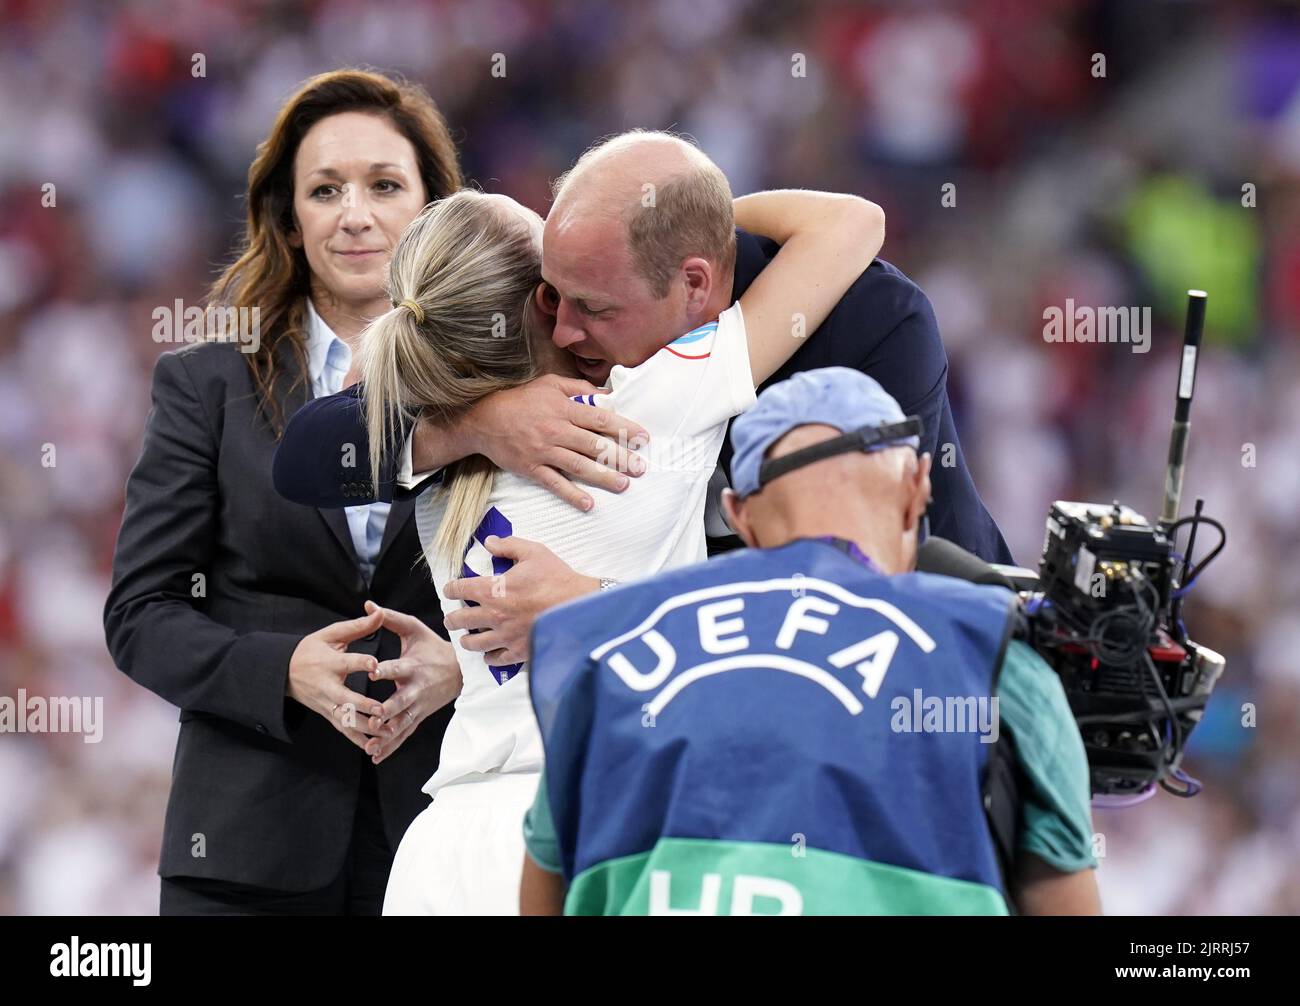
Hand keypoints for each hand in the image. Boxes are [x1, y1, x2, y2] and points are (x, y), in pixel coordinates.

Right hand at [287, 609, 385, 751]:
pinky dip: (357, 740)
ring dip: (365, 728)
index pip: (347, 663)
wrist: (284, 672)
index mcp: (329, 664)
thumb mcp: (331, 635)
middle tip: (383, 710)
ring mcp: (326, 704)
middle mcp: (327, 687)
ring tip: (386, 732)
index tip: (376, 664)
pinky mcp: (327, 715)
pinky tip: (374, 748)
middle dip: (364, 706)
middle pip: (345, 699)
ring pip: (345, 720)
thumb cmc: (312, 650)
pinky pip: (343, 731)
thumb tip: (381, 612)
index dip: (361, 663)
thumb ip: (358, 626)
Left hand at [360, 601, 462, 763]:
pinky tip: (375, 755)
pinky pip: (403, 734)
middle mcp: (416, 689)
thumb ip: (389, 618)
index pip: (398, 667)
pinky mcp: (418, 718)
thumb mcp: (413, 628)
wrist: (460, 670)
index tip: (372, 671)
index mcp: (413, 666)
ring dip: (386, 734)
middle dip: (386, 710)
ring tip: (370, 742)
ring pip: (401, 723)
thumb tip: (368, 605)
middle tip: (371, 716)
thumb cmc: (432, 647)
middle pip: (400, 702)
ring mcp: (418, 706)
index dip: (386, 669)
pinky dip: (390, 746)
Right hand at [439, 374, 650, 510]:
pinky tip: (588, 504)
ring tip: (623, 485)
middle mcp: (556, 430)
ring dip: (603, 477)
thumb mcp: (550, 384)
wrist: (484, 419)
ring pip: (578, 466)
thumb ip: (580, 388)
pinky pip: (555, 483)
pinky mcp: (532, 468)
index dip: (624, 428)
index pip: (601, 419)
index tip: (643, 438)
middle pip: (594, 445)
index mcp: (564, 409)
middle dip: (620, 457)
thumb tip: (607, 395)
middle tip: (640, 467)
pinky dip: (571, 494)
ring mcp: (544, 451)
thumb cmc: (521, 400)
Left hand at [443, 536, 597, 665]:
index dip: (451, 589)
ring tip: (466, 638)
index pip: (460, 590)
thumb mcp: (533, 552)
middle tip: (451, 618)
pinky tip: (489, 654)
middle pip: (460, 621)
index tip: (449, 590)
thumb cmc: (557, 579)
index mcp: (493, 590)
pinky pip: (496, 659)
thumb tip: (489, 542)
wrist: (579, 606)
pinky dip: (489, 657)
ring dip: (466, 640)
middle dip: (452, 618)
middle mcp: (493, 615)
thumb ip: (508, 545)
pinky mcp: (519, 651)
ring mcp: (505, 636)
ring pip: (473, 643)